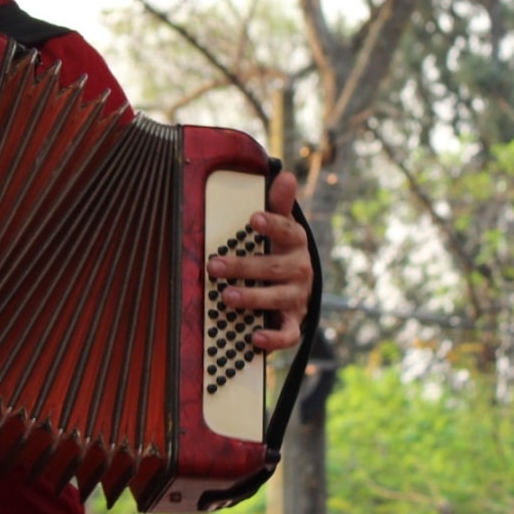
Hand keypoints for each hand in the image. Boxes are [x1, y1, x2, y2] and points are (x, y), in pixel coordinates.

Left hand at [206, 170, 315, 351]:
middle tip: (214, 265)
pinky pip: (287, 333)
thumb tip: (287, 175)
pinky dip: (273, 338)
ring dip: (252, 297)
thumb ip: (279, 205)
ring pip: (278, 297)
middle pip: (274, 267)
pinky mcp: (294, 321)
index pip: (288, 231)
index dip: (273, 225)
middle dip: (243, 266)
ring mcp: (297, 297)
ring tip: (226, 297)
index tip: (254, 218)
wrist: (299, 288)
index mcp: (295, 243)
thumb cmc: (281, 251)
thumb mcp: (282, 227)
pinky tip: (254, 337)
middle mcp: (299, 269)